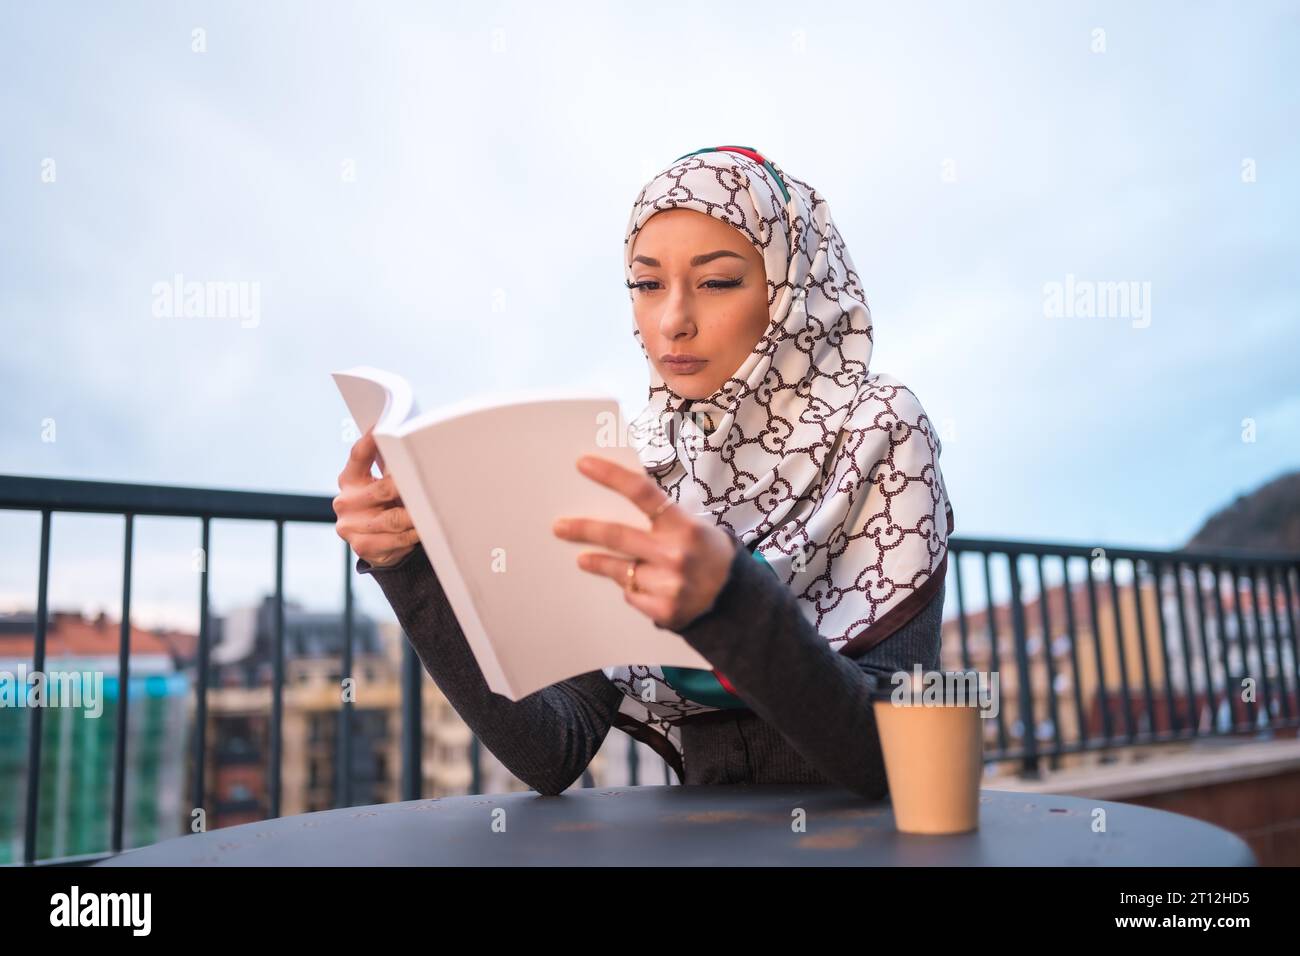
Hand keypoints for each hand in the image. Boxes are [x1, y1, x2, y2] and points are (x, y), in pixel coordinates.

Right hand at [334, 428, 420, 567]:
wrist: (378, 545)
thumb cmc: (385, 506)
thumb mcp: (383, 484)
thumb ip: (391, 466)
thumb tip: (414, 442)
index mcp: (349, 479)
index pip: (359, 455)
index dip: (372, 440)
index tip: (385, 426)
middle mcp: (345, 500)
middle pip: (384, 488)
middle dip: (410, 487)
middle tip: (431, 483)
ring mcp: (350, 525)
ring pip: (394, 518)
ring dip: (416, 515)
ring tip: (432, 511)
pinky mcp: (360, 546)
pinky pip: (396, 539)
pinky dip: (413, 535)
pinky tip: (421, 530)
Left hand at [551, 454, 739, 630]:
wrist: (736, 602)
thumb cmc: (711, 556)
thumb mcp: (696, 527)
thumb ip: (663, 517)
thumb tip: (621, 499)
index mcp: (684, 526)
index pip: (642, 493)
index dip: (611, 476)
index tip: (583, 465)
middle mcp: (675, 553)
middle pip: (617, 535)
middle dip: (583, 529)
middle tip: (560, 527)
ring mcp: (669, 584)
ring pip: (619, 570)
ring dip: (600, 563)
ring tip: (584, 558)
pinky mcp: (664, 610)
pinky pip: (632, 594)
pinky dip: (633, 588)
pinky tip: (646, 586)